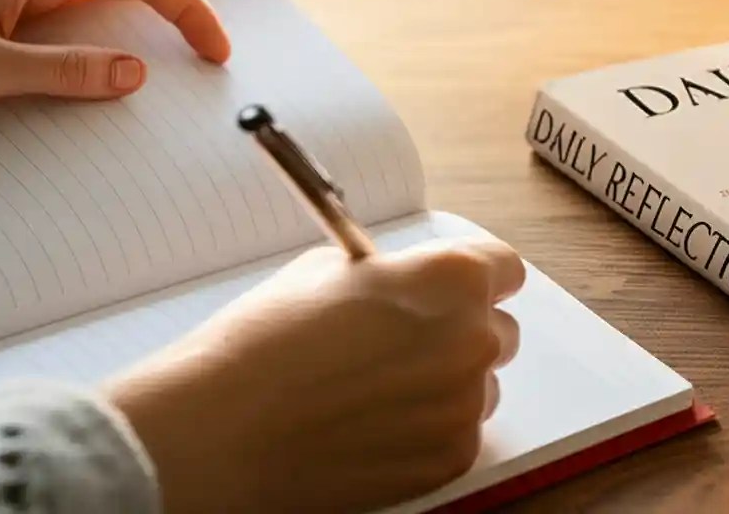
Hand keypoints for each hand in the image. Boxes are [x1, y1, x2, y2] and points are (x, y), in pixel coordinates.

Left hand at [0, 0, 229, 101]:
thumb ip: (59, 70)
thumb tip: (135, 74)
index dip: (189, 9)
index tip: (216, 51)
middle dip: (176, 15)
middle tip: (207, 58)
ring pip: (106, 3)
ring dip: (142, 33)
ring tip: (170, 72)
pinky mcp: (11, 13)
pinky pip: (78, 22)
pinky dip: (109, 45)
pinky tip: (112, 77)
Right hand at [104, 238, 524, 513]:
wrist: (223, 431)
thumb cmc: (266, 342)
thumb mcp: (328, 272)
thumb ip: (393, 278)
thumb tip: (408, 288)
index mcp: (451, 278)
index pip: (505, 269)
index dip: (476, 279)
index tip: (454, 290)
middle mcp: (473, 339)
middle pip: (497, 330)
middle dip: (460, 332)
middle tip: (403, 344)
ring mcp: (465, 403)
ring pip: (478, 386)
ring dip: (445, 384)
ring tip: (376, 391)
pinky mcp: (450, 459)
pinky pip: (457, 433)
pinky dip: (426, 430)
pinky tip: (371, 425)